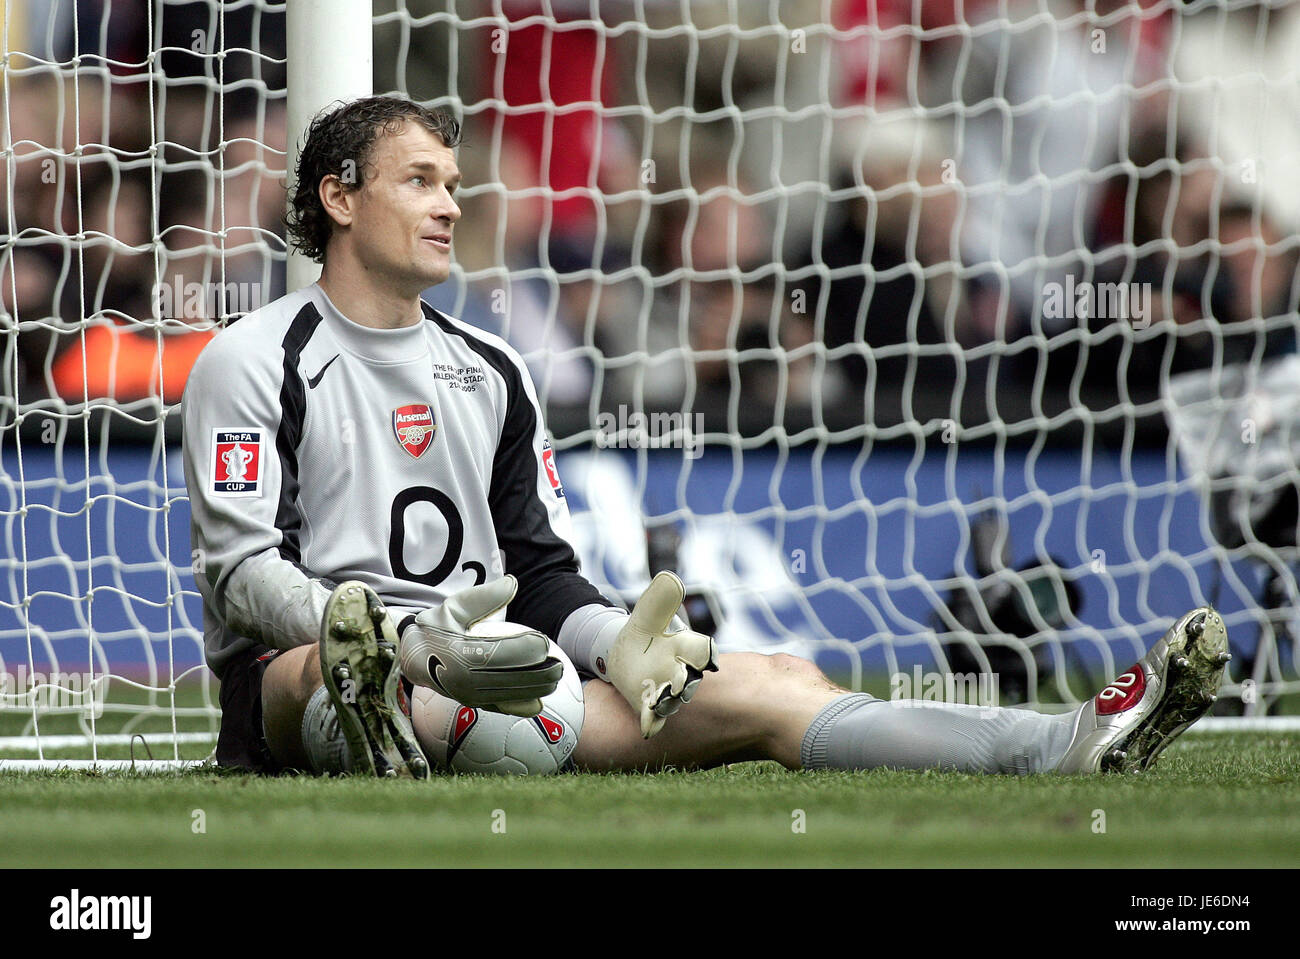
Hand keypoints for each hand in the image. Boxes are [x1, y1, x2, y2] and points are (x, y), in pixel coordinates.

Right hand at [399, 575, 562, 717]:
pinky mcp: (468, 704)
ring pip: (507, 696)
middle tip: (559, 665)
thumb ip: (485, 597)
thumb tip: (512, 583)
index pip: (500, 653)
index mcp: (459, 654)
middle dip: (538, 673)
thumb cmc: (434, 627)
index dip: (525, 650)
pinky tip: (537, 703)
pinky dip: (518, 707)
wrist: (408, 656)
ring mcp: (466, 695)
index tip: (545, 643)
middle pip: (508, 678)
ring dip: (534, 690)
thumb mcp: (454, 607)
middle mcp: (463, 679)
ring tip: (555, 680)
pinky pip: (497, 708)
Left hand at [607, 571, 718, 737]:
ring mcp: (666, 691)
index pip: (702, 652)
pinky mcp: (649, 706)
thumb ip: (661, 601)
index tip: (709, 658)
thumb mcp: (649, 614)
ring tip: (661, 702)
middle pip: (691, 680)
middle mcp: (681, 672)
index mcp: (685, 648)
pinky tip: (647, 728)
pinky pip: (654, 719)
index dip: (706, 655)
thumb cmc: (644, 631)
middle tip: (682, 683)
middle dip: (687, 682)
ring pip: (673, 701)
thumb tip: (671, 579)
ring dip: (669, 702)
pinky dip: (651, 723)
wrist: (625, 652)